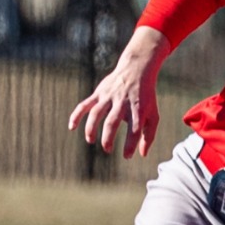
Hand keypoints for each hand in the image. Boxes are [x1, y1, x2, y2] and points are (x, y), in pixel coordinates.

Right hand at [67, 26, 168, 157]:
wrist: (137, 68)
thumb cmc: (146, 97)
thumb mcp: (153, 115)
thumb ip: (149, 135)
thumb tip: (142, 155)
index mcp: (138, 109)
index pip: (134, 130)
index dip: (130, 144)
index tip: (127, 156)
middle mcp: (122, 103)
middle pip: (112, 122)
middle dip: (108, 138)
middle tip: (107, 150)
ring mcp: (109, 96)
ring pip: (96, 113)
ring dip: (91, 128)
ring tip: (91, 141)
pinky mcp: (99, 93)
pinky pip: (85, 104)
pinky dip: (76, 115)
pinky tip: (71, 127)